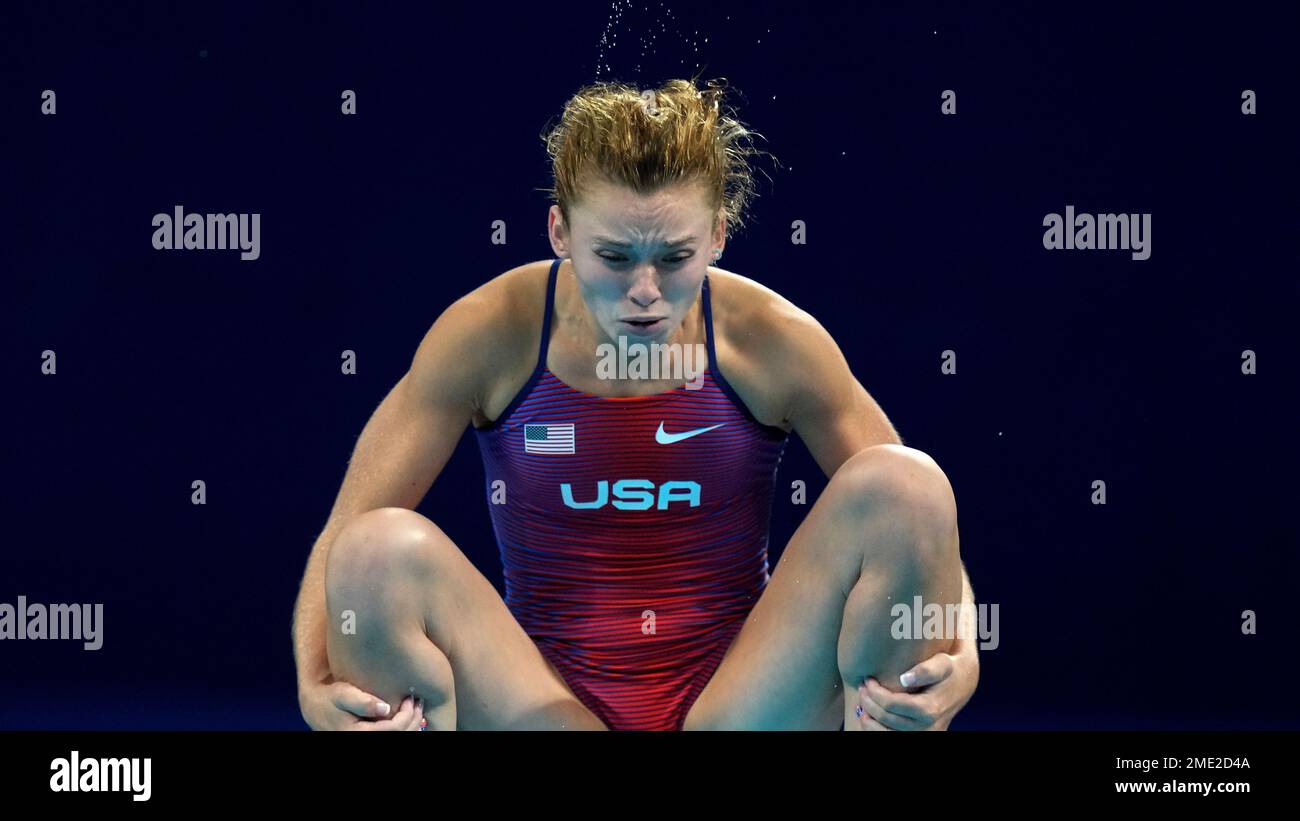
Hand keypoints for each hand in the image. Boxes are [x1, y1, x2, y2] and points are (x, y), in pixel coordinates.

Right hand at [300, 676, 425, 730]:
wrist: (315, 707)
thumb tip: (385, 708)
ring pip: (399, 737)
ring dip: (411, 724)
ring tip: (415, 706)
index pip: (393, 730)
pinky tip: (407, 715)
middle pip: (400, 736)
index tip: (411, 698)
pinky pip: (392, 735)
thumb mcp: (342, 694)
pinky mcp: (368, 736)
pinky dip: (403, 727)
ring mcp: (365, 739)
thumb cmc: (329, 698)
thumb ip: (362, 701)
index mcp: (357, 734)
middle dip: (413, 719)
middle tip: (418, 700)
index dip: (407, 715)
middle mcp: (362, 740)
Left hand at [854, 633, 979, 730]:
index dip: (875, 693)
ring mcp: (925, 734)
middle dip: (869, 703)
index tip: (867, 680)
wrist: (963, 683)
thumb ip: (926, 670)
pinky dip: (878, 730)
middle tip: (862, 688)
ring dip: (870, 721)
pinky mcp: (922, 735)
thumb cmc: (949, 669)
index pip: (892, 704)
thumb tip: (905, 679)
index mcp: (930, 708)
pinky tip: (870, 718)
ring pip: (887, 734)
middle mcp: (928, 726)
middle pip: (887, 719)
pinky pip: (894, 737)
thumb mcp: (942, 663)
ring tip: (862, 705)